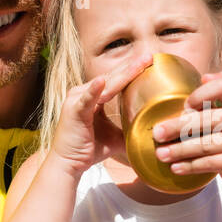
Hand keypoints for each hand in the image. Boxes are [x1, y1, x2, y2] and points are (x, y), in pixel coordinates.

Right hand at [49, 55, 152, 176]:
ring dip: (122, 75)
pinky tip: (101, 81)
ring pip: (105, 86)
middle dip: (132, 68)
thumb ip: (130, 129)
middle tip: (149, 56)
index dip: (133, 71)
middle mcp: (83, 93)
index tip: (151, 61)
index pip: (116, 81)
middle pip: (113, 78)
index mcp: (93, 96)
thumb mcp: (115, 136)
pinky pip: (87, 99)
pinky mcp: (74, 111)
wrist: (69, 164)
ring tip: (138, 64)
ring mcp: (77, 100)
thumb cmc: (89, 149)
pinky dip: (94, 90)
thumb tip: (152, 132)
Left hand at [150, 70, 221, 188]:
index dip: (202, 94)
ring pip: (208, 144)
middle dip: (179, 127)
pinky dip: (191, 166)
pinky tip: (176, 167)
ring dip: (180, 150)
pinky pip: (212, 163)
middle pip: (210, 119)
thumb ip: (219, 90)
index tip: (184, 106)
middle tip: (157, 134)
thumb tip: (204, 77)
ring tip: (161, 154)